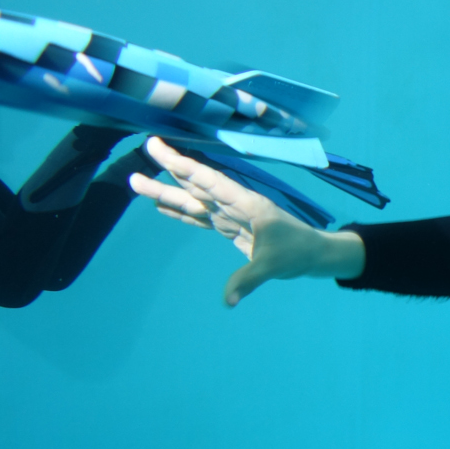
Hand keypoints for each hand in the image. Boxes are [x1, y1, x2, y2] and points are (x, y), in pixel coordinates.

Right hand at [129, 137, 364, 305]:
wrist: (313, 254)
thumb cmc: (298, 253)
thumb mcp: (274, 266)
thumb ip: (248, 280)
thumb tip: (227, 301)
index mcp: (246, 204)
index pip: (210, 181)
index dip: (184, 165)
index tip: (159, 147)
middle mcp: (235, 204)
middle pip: (197, 184)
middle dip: (170, 169)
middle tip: (144, 150)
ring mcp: (231, 215)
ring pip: (194, 199)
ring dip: (167, 191)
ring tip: (137, 182)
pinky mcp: (230, 227)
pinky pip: (200, 217)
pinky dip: (180, 212)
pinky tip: (161, 207)